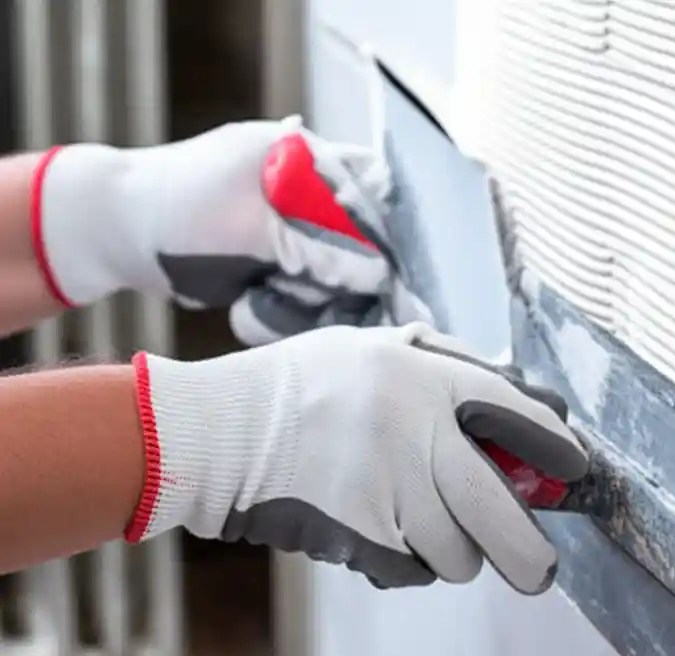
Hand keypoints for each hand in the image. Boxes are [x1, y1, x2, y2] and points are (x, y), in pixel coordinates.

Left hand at [33, 117, 403, 344]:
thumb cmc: (174, 218)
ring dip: (307, 294)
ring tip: (263, 300)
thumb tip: (378, 275)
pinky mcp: (271, 249)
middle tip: (315, 296)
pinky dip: (285, 301)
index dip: (384, 230)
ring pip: (331, 266)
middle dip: (341, 273)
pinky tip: (255, 305)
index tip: (388, 275)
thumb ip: (320, 254)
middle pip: (356, 233)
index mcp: (298, 153)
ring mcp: (285, 216)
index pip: (369, 186)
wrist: (108, 233)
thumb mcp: (253, 234)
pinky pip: (302, 282)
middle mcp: (299, 181)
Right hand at [125, 323, 587, 593]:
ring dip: (459, 554)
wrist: (221, 433)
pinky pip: (414, 570)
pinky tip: (391, 536)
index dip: (555, 444)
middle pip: (501, 511)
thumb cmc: (299, 385)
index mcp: (424, 380)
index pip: (516, 411)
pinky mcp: (361, 535)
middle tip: (539, 570)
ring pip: (460, 554)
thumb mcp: (374, 348)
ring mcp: (389, 490)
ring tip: (435, 533)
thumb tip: (509, 384)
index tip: (575, 467)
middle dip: (532, 554)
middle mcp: (416, 436)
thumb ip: (441, 362)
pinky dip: (412, 564)